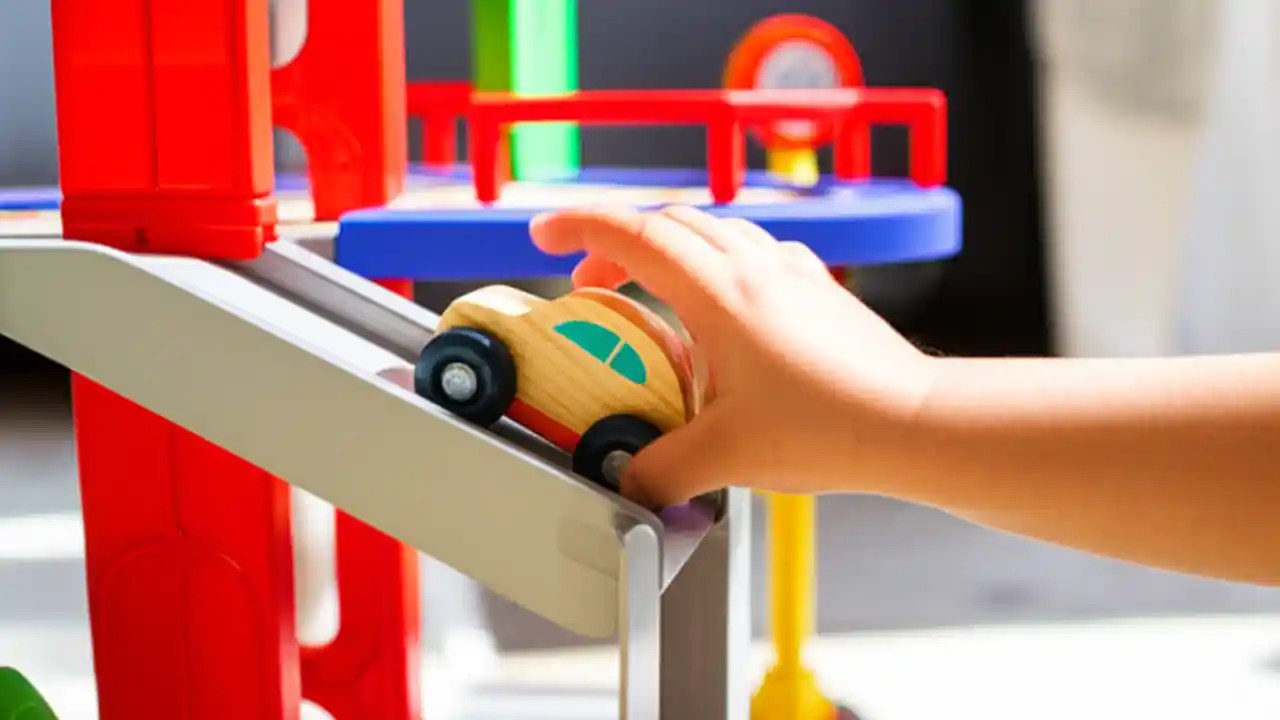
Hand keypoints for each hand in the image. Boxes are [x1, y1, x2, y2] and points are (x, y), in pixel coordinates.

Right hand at [530, 205, 938, 507]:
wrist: (914, 423)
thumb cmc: (832, 427)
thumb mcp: (725, 457)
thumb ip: (660, 469)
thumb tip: (627, 481)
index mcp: (720, 294)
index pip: (633, 235)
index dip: (578, 226)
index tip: (543, 234)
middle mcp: (755, 267)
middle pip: (669, 224)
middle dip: (617, 247)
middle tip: (592, 288)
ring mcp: (792, 272)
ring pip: (714, 231)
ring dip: (669, 253)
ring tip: (653, 301)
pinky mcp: (819, 290)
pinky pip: (755, 254)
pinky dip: (719, 267)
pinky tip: (723, 313)